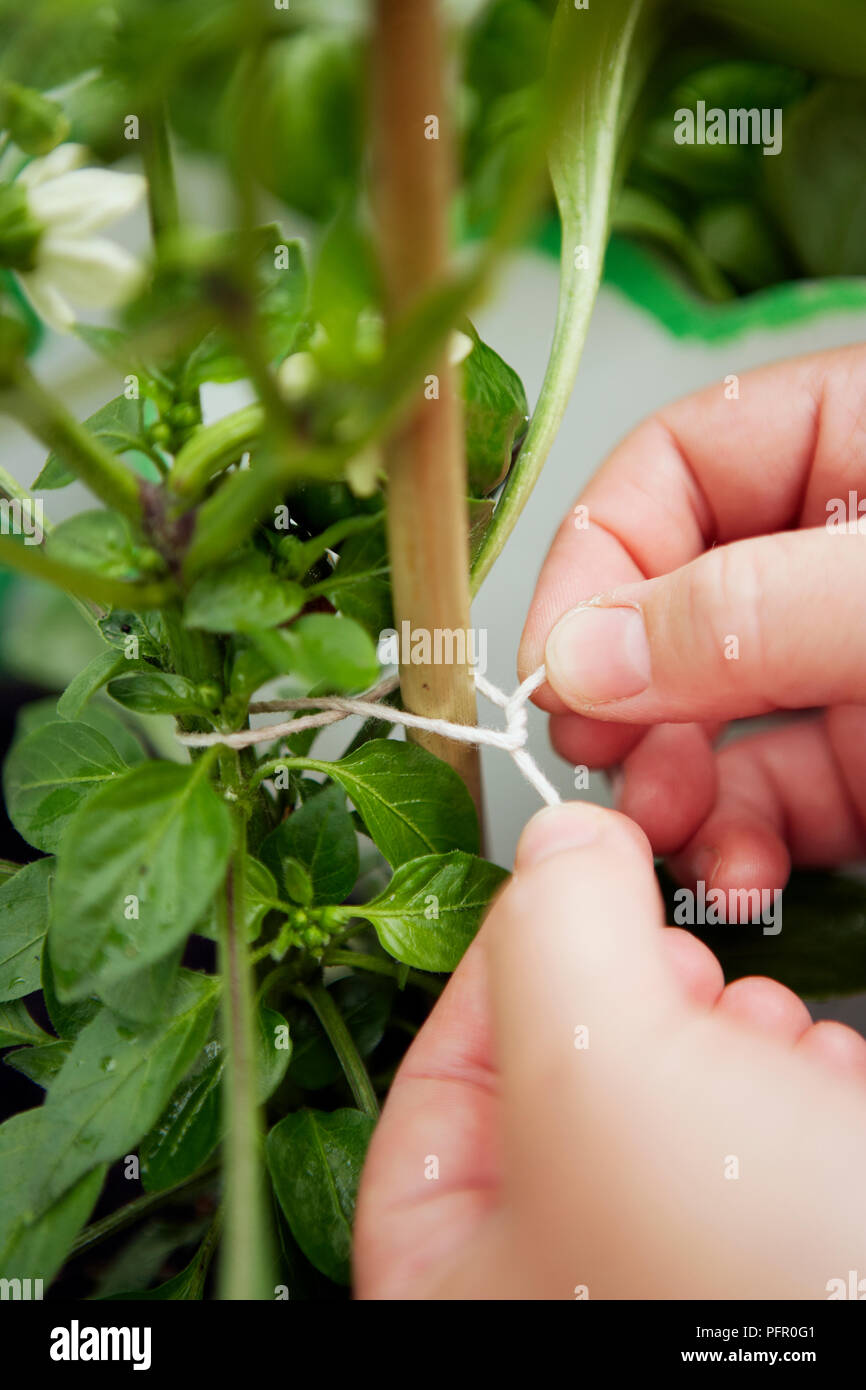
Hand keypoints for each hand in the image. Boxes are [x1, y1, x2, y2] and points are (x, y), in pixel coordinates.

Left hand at [354, 804, 865, 1298]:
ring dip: (724, 1041)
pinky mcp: (769, 1277)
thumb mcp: (604, 1066)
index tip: (556, 900)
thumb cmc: (754, 1293)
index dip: (493, 974)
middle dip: (627, 1003)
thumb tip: (562, 849)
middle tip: (668, 965)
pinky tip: (823, 1078)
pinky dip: (794, 1095)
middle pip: (558, 1099)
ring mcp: (666, 1288)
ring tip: (761, 1026)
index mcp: (455, 1286)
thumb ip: (556, 927)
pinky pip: (762, 1163)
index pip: (432, 1099)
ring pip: (672, 1124)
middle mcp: (557, 1295)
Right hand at [518, 345, 865, 895]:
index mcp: (853, 441)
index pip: (675, 463)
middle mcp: (835, 552)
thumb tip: (579, 660)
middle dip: (622, 693)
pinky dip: (739, 845)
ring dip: (667, 787)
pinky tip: (738, 877)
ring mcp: (851, 662)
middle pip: (671, 603)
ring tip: (663, 831)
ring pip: (710, 717)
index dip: (597, 559)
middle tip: (591, 752)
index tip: (555, 664)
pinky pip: (774, 797)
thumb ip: (745, 614)